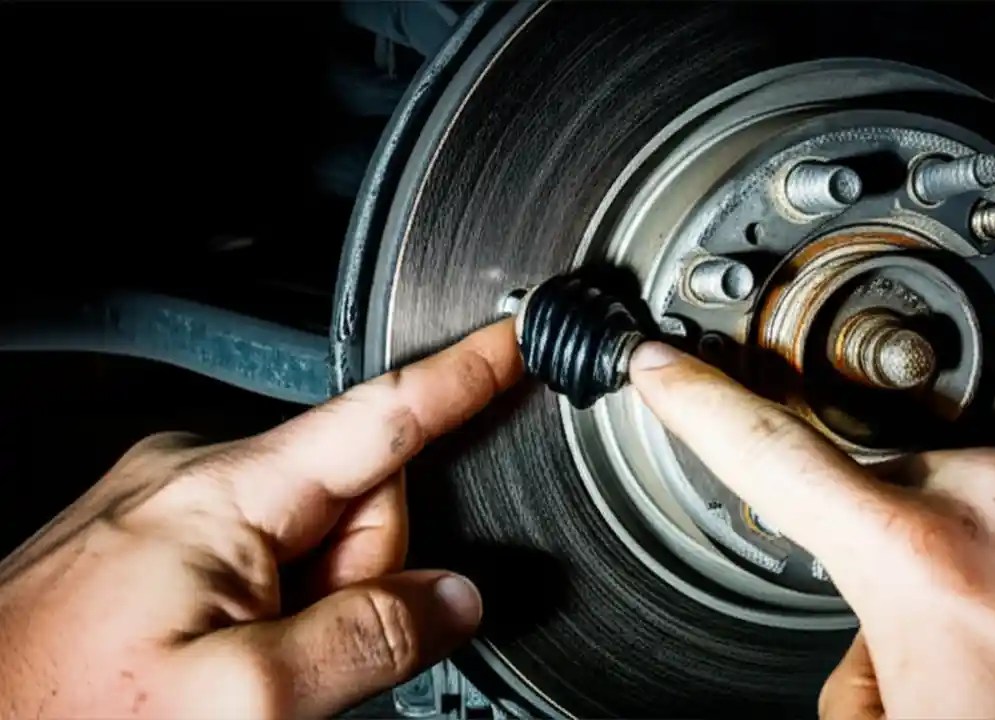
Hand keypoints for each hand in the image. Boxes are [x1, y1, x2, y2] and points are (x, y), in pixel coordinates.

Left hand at [0, 321, 521, 718]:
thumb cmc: (61, 714)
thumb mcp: (245, 701)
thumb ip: (367, 640)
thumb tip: (452, 601)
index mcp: (224, 492)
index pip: (382, 419)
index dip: (465, 378)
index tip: (517, 343)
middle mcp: (195, 477)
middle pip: (358, 503)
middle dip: (360, 578)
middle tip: (298, 655)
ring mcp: (169, 509)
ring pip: (314, 540)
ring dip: (313, 607)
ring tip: (247, 667)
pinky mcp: (152, 544)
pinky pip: (264, 559)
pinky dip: (275, 609)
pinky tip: (226, 660)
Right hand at [629, 342, 994, 717]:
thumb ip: (855, 678)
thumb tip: (869, 645)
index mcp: (921, 561)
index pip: (770, 456)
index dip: (698, 404)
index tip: (661, 364)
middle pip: (894, 496)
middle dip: (900, 555)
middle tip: (953, 646)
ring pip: (989, 498)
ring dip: (993, 556)